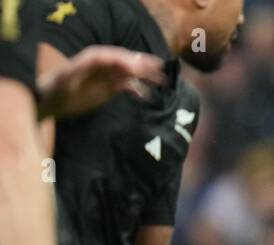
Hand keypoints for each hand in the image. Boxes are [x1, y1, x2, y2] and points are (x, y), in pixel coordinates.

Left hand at [40, 47, 165, 118]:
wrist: (53, 100)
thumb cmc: (57, 89)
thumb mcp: (66, 79)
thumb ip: (82, 71)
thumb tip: (92, 67)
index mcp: (92, 59)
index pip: (112, 56)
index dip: (125, 60)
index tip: (137, 69)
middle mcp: (103, 65)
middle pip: (125, 61)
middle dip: (142, 64)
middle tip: (159, 67)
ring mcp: (108, 76)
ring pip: (130, 73)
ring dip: (145, 76)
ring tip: (162, 80)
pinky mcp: (110, 87)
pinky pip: (128, 86)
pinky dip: (138, 90)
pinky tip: (147, 96)